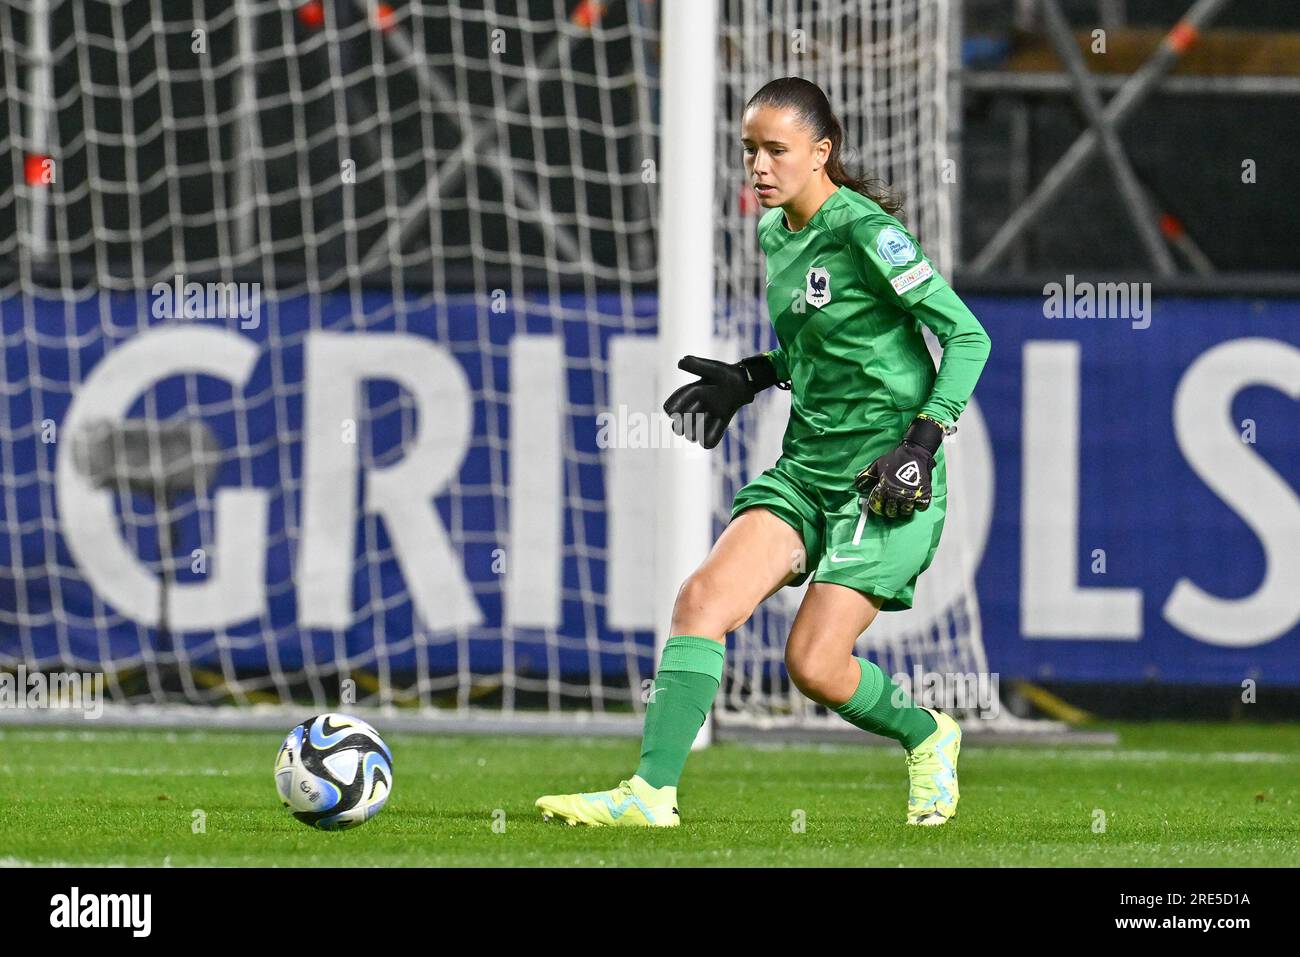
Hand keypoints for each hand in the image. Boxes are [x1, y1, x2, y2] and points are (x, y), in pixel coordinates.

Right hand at [662, 354, 778, 449]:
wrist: (744, 382)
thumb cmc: (726, 374)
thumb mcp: (712, 368)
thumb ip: (697, 366)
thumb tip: (680, 362)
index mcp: (687, 398)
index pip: (670, 410)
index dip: (675, 408)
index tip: (687, 400)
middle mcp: (693, 411)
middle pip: (677, 429)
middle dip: (683, 425)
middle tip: (697, 411)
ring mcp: (705, 420)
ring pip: (692, 436)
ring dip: (699, 428)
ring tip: (711, 414)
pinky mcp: (717, 427)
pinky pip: (709, 442)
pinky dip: (711, 437)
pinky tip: (719, 420)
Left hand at [854, 417, 944, 518]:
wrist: (914, 453)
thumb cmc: (894, 459)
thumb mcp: (877, 466)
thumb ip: (867, 476)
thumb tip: (857, 485)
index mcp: (884, 488)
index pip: (878, 505)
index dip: (877, 508)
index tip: (879, 507)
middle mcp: (897, 494)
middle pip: (891, 511)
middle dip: (890, 511)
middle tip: (892, 508)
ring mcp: (911, 496)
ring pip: (905, 511)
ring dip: (904, 510)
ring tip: (903, 506)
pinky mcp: (923, 495)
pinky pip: (921, 507)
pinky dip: (918, 506)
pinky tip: (916, 502)